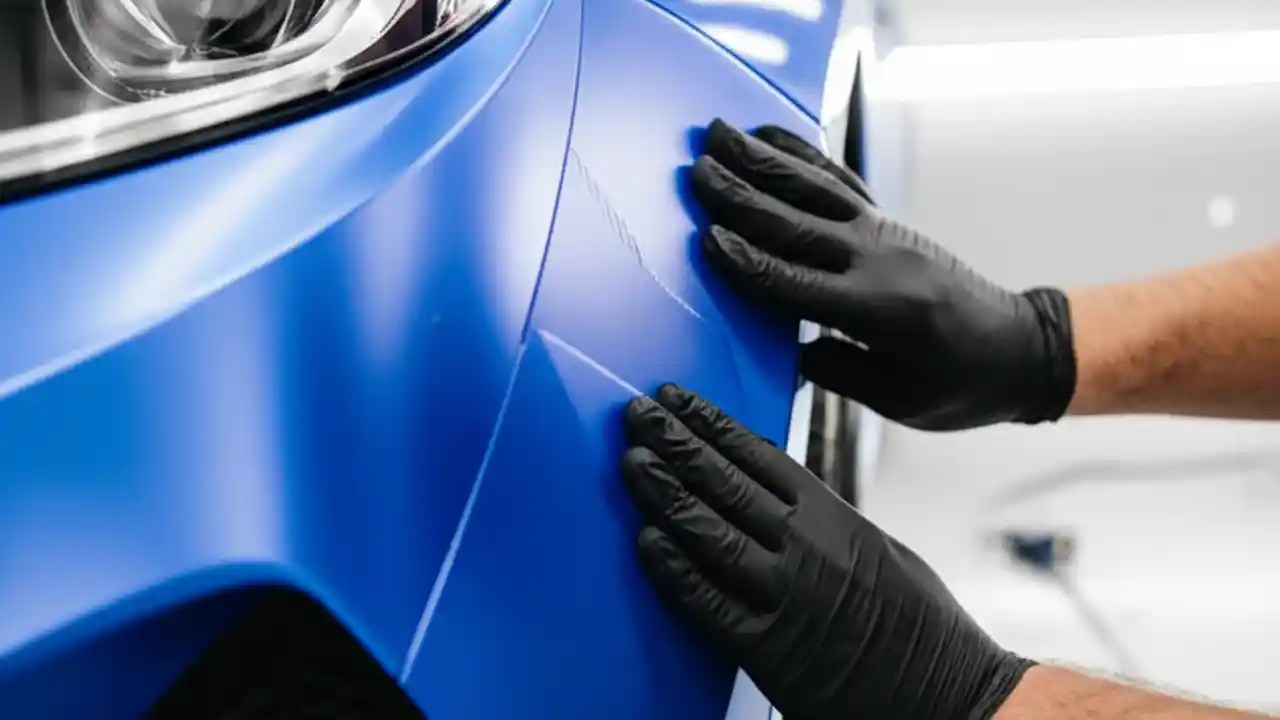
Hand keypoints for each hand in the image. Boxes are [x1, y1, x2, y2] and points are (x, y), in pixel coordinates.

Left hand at [622, 385, 1032, 719]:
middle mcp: (807, 546)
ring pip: (710, 531)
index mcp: (834, 516)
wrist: (949, 697)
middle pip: (726, 482)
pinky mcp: (769, 650)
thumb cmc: (919, 627)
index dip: (710, 423)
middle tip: (637, 412)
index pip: (758, 454)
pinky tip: (647, 541)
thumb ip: (823, 520)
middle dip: (677, 442)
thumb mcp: (877, 550)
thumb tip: (775, 495)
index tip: (676, 398)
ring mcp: (785, 595)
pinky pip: (708, 602)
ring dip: (665, 493)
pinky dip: (674, 570)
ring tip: (633, 460)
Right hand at [691, 119, 1075, 429]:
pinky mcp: (887, 224)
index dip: (749, 264)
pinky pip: (838, 181)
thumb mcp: (898, 401)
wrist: (1019, 349)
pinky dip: (801, 155)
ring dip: (762, 160)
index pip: (797, 285)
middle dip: (742, 197)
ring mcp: (885, 234)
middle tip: (696, 172)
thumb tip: (783, 347)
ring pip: (813, 189)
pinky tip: (770, 137)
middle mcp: (880, 260)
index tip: (707, 239)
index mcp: (881, 312)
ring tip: (719, 133)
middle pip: (796, 224)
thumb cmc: (960, 386)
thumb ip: (837, 370)